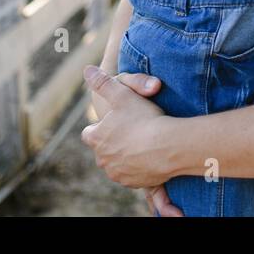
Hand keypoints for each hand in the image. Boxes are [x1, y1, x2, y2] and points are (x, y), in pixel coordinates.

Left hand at [81, 66, 184, 216]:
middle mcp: (103, 160)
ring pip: (118, 165)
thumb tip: (87, 70)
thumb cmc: (143, 119)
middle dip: (113, 143)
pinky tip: (152, 156)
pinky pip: (134, 175)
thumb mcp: (122, 93)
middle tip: (131, 131)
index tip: (112, 122)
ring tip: (143, 144)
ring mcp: (119, 174)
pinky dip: (140, 168)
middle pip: (104, 151)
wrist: (167, 147)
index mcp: (97, 139)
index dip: (100, 127)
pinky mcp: (135, 184)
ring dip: (126, 156)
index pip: (89, 134)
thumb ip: (103, 82)